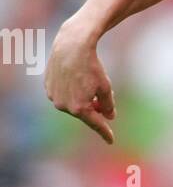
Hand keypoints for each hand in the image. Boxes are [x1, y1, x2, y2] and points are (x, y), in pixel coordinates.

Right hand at [44, 22, 115, 143]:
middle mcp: (63, 105)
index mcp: (79, 108)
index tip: (111, 140)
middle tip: (102, 100)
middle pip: (83, 112)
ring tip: (88, 83)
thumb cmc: (92, 66)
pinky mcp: (47, 86)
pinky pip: (62, 94)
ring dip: (82, 99)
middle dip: (93, 108)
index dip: (104, 132)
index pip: (95, 124)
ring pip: (72, 103)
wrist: (72, 46)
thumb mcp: (105, 87)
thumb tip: (109, 117)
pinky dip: (71, 91)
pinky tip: (76, 78)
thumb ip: (108, 105)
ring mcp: (53, 96)